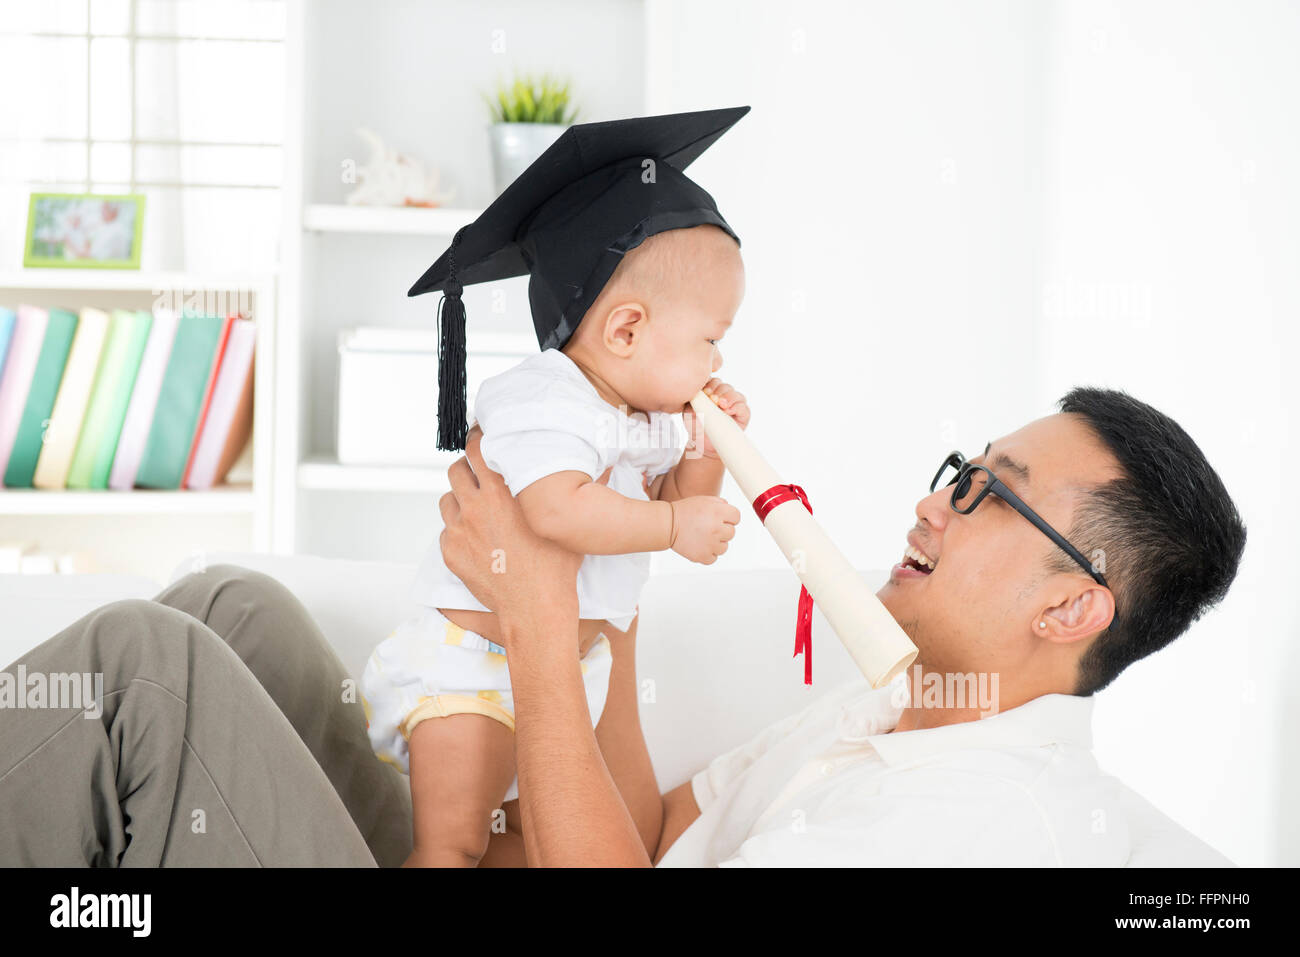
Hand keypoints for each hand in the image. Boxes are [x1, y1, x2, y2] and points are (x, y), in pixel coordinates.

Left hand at [439, 426, 583, 644]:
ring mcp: (459, 530)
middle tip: (479, 478)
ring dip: (460, 500)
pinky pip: (446, 530)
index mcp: (503, 491)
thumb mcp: (568, 522)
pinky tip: (477, 540)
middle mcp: (476, 506)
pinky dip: (458, 531)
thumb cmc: (555, 568)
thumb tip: (610, 465)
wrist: (534, 608)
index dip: (478, 441)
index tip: (481, 441)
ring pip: (447, 499)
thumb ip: (579, 490)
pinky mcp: (450, 552)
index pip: (478, 449)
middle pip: (456, 470)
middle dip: (466, 470)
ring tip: (477, 511)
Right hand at [669, 494, 740, 563]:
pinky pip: (713, 558)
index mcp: (718, 512)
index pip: (736, 517)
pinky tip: (700, 545)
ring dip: (716, 543)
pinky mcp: (703, 556)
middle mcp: (716, 528)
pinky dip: (707, 554)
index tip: (719, 518)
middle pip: (731, 533)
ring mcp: (710, 544)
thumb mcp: (704, 500)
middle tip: (708, 527)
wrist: (668, 524)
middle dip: (722, 530)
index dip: (729, 518)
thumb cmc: (685, 512)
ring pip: (724, 547)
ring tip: (703, 537)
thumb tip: (731, 514)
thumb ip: (721, 504)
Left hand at [683, 378, 749, 459]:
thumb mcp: (688, 412)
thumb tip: (696, 392)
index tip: (704, 392)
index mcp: (710, 392)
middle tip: (712, 399)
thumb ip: (692, 400)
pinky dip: (736, 406)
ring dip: (727, 397)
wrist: (703, 445)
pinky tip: (728, 410)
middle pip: (723, 385)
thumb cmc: (696, 427)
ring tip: (721, 405)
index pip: (712, 380)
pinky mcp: (743, 414)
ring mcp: (733, 404)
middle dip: (717, 390)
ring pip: (734, 392)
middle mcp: (723, 395)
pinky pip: (743, 406)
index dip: (709, 384)